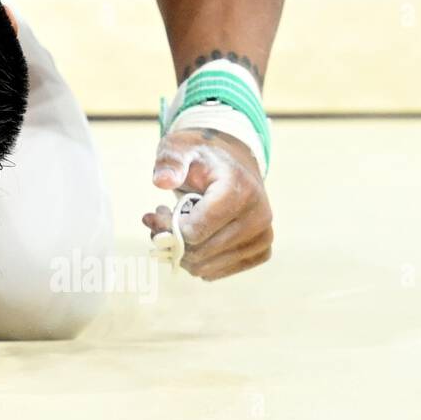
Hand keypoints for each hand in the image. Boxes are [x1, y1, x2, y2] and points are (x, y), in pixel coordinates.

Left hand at [142, 128, 272, 279]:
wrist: (231, 162)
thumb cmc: (201, 157)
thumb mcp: (180, 148)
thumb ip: (170, 162)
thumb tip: (162, 182)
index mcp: (239, 190)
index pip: (195, 230)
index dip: (168, 227)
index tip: (156, 212)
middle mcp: (258, 215)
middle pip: (200, 252)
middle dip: (173, 240)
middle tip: (162, 220)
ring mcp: (263, 235)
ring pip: (209, 267)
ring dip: (184, 253)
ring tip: (177, 227)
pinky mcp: (262, 249)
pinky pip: (222, 271)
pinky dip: (200, 261)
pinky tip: (194, 240)